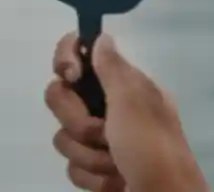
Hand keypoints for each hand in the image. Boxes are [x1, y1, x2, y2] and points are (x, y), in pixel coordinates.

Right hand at [46, 34, 207, 191]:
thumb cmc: (152, 147)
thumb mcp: (133, 101)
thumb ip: (111, 67)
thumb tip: (102, 36)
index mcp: (123, 85)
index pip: (80, 56)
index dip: (66, 60)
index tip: (71, 75)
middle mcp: (110, 108)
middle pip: (61, 98)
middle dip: (78, 122)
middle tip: (104, 133)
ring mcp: (102, 141)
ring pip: (64, 137)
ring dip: (90, 156)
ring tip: (117, 166)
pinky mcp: (95, 170)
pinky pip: (72, 168)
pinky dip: (93, 178)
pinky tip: (116, 182)